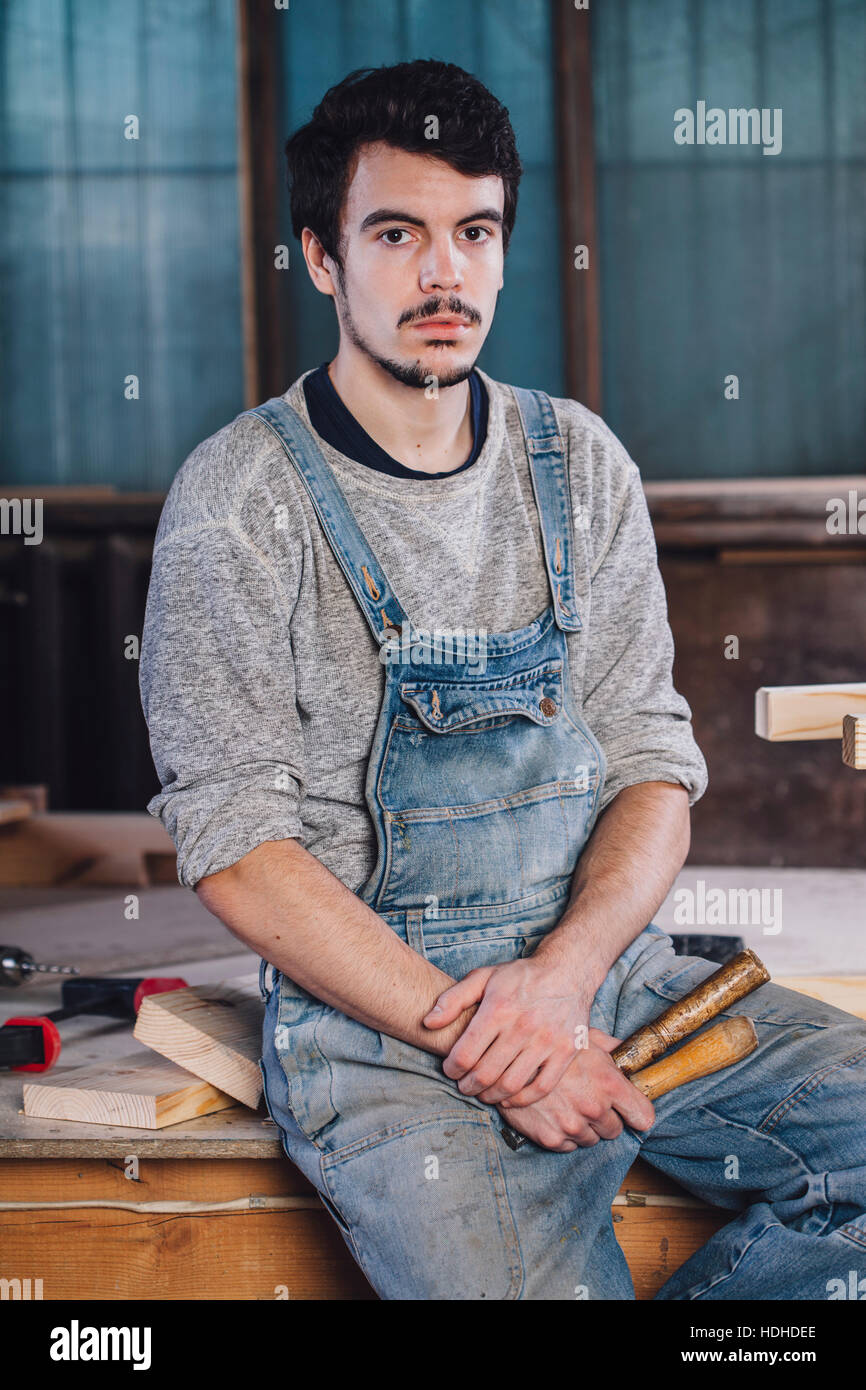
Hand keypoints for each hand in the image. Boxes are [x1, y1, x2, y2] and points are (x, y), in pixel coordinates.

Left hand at [422, 955, 591, 1105]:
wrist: (568, 971)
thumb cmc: (521, 976)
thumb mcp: (483, 977)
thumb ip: (453, 999)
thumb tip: (428, 1023)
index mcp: (498, 1008)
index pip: (465, 1054)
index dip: (451, 1068)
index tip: (449, 1069)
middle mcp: (523, 1026)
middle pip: (485, 1073)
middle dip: (467, 1086)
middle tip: (463, 1086)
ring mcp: (546, 1041)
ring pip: (510, 1085)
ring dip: (490, 1096)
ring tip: (482, 1093)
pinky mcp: (565, 1052)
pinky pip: (541, 1088)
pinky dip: (521, 1100)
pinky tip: (509, 1098)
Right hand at [497, 1028, 655, 1151]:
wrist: (506, 1058)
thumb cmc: (548, 1044)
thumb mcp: (583, 1037)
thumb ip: (610, 1047)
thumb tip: (625, 1050)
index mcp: (608, 1083)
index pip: (643, 1116)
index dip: (636, 1113)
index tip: (629, 1111)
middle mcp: (594, 1108)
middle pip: (615, 1130)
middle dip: (605, 1117)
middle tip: (587, 1101)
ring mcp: (573, 1126)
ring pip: (591, 1139)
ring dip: (583, 1127)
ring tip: (566, 1105)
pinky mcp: (552, 1139)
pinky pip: (568, 1146)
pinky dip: (562, 1134)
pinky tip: (552, 1114)